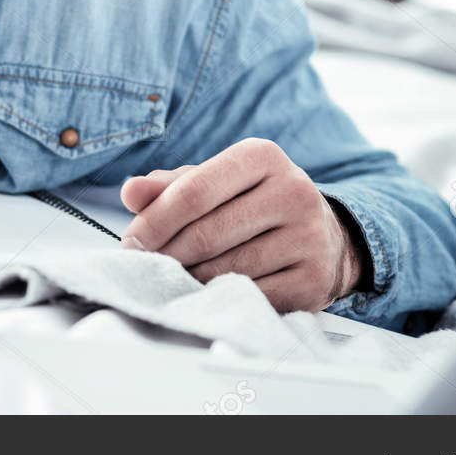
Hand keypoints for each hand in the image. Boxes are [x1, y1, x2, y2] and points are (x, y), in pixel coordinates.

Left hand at [117, 137, 362, 312]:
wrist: (324, 237)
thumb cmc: (255, 205)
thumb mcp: (216, 184)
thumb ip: (170, 186)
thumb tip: (131, 192)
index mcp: (262, 156)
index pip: (194, 191)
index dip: (155, 221)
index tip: (132, 242)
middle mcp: (292, 190)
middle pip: (206, 233)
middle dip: (166, 254)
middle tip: (146, 265)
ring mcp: (308, 236)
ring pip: (225, 268)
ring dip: (189, 279)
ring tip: (175, 277)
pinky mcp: (313, 278)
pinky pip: (250, 296)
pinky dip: (220, 298)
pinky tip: (207, 293)